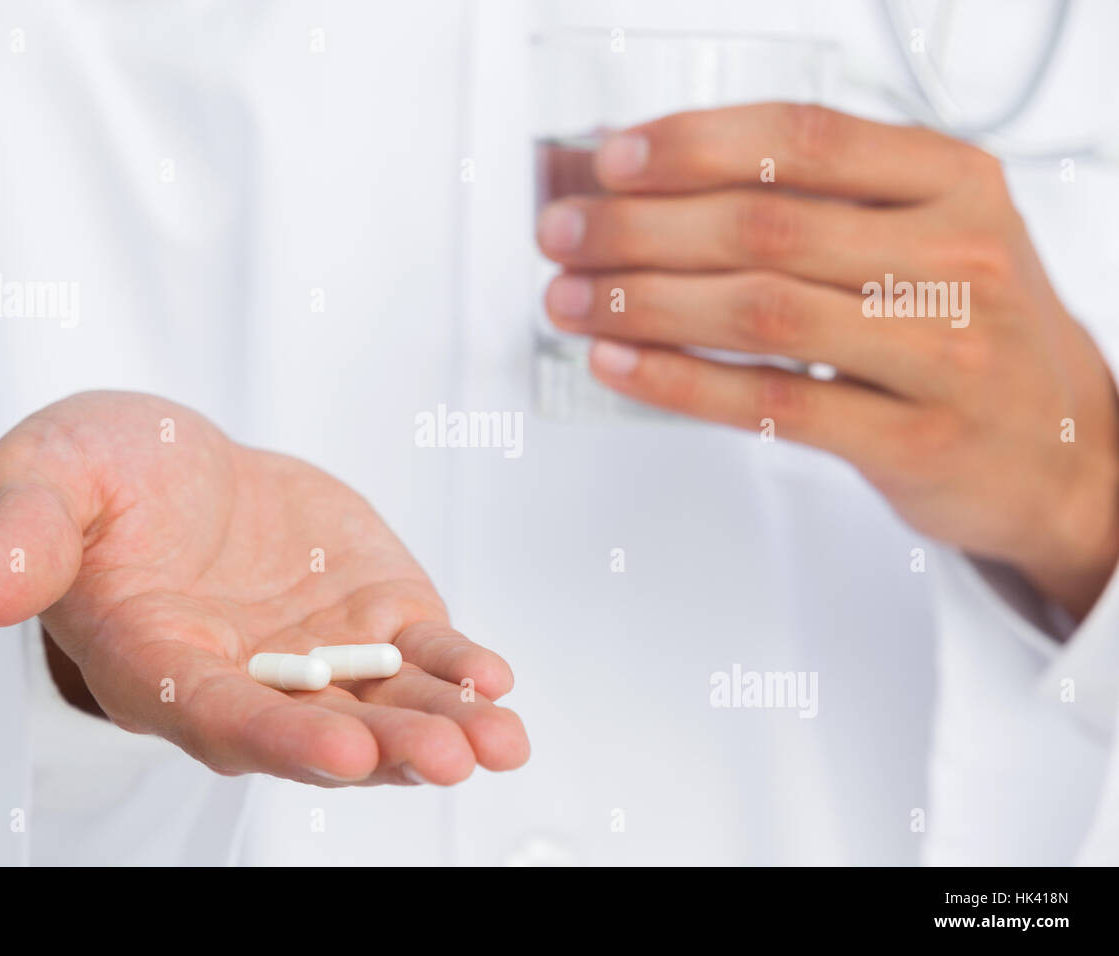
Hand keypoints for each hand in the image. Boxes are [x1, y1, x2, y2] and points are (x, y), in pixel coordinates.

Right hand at [0, 391, 527, 784]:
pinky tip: (493, 682)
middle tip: (451, 760)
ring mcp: (314, 654)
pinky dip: (455, 668)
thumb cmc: (96, 478)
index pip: (219, 718)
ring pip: (382, 704)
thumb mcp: (42, 480)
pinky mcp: (366, 615)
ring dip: (441, 726)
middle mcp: (244, 678)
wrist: (170, 464)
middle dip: (385, 749)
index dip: (278, 737)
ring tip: (500, 742)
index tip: (341, 747)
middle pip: (319, 731)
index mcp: (157, 664)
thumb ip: (24, 535)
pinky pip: (417, 654)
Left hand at [539, 103, 1118, 618]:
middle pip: (763, 225)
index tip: (612, 161)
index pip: (803, 139)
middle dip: (639, 228)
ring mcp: (942, 352)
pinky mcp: (914, 439)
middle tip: (564, 237)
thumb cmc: (970, 330)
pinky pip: (772, 405)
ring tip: (569, 301)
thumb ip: (820, 204)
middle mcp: (955, 258)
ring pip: (757, 312)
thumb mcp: (929, 235)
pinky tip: (619, 364)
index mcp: (954, 183)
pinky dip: (679, 382)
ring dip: (640, 303)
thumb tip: (658, 183)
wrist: (1064, 453)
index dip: (692, 145)